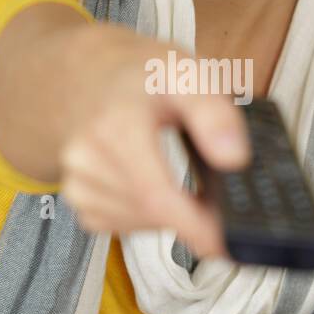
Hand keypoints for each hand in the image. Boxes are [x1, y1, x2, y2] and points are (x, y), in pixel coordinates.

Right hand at [52, 20, 250, 259]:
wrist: (83, 75)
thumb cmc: (137, 74)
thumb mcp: (186, 72)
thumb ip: (214, 112)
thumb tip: (235, 158)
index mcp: (116, 126)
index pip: (155, 195)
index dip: (194, 226)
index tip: (226, 241)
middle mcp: (88, 159)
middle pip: (154, 213)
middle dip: (194, 214)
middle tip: (216, 194)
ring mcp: (78, 183)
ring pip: (142, 223)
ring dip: (171, 212)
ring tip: (176, 172)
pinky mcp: (79, 201)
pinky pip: (124, 225)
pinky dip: (147, 214)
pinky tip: (150, 181)